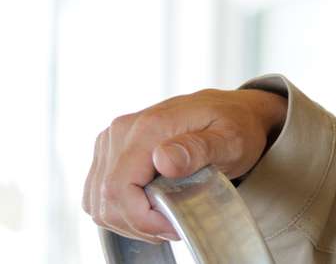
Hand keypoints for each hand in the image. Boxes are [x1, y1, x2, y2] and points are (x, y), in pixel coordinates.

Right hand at [83, 87, 286, 242]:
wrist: (232, 111)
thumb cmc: (236, 126)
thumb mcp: (232, 140)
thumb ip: (199, 149)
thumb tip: (163, 159)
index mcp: (149, 126)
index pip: (118, 188)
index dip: (141, 218)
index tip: (172, 225)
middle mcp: (123, 130)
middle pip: (105, 198)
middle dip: (138, 224)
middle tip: (174, 225)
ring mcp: (112, 140)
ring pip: (98, 201)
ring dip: (129, 221)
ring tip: (165, 218)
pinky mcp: (110, 152)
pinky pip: (99, 195)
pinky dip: (121, 211)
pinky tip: (150, 209)